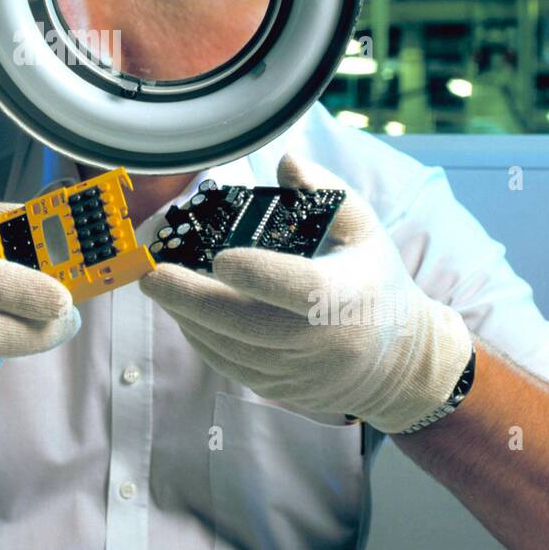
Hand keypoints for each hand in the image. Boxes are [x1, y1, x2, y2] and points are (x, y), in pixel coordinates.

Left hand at [138, 155, 473, 432]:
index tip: (221, 257)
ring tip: (159, 284)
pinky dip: (200, 337)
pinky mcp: (276, 389)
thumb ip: (326, 191)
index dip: (259, 275)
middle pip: (244, 326)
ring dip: (186, 316)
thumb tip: (286, 161)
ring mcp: (294, 372)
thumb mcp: (364, 230)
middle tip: (152, 274)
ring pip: (227, 348)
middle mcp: (318, 343)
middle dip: (190, 299)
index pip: (298, 290)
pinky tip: (182, 310)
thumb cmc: (374, 284)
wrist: (396, 364)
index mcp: (343, 297)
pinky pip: (227, 364)